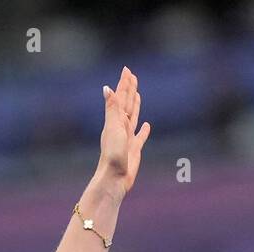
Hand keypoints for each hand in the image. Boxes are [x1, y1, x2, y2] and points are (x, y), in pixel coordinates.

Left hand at [98, 66, 150, 195]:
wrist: (114, 178)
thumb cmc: (112, 155)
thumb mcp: (113, 128)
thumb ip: (112, 108)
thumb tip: (107, 87)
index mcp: (115, 121)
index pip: (121, 97)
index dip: (124, 84)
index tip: (127, 70)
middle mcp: (120, 127)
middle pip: (127, 104)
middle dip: (129, 89)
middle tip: (132, 75)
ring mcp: (128, 138)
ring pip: (133, 117)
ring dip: (135, 105)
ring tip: (137, 94)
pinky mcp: (134, 150)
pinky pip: (140, 137)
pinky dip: (144, 130)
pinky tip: (147, 125)